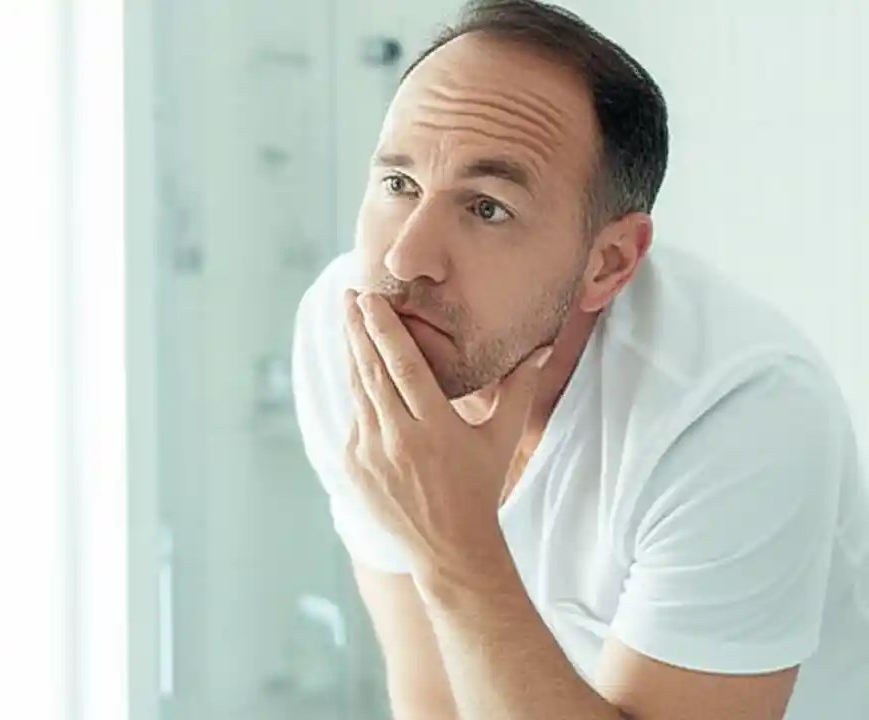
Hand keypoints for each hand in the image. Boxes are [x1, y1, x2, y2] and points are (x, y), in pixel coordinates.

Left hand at [342, 291, 548, 586]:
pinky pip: (354, 417)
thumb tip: (542, 348)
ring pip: (357, 391)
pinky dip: (356, 390)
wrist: (449, 549)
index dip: (385, 329)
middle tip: (350, 295)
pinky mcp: (353, 466)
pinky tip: (356, 365)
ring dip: (351, 352)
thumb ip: (518, 391)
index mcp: (435, 430)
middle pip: (372, 371)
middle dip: (359, 329)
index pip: (404, 367)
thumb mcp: (502, 440)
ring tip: (348, 320)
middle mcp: (397, 440)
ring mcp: (370, 454)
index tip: (371, 299)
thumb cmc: (479, 488)